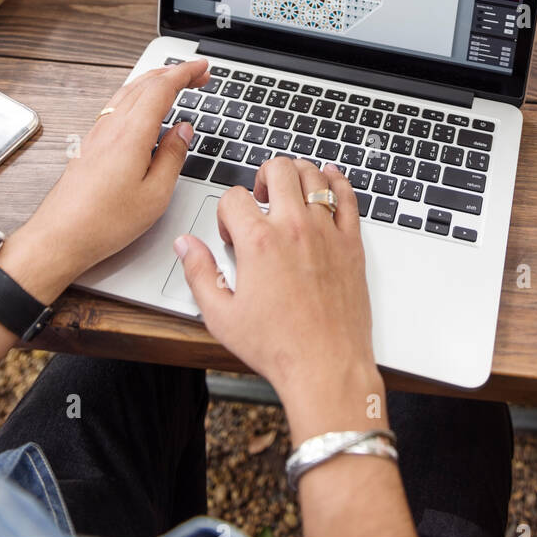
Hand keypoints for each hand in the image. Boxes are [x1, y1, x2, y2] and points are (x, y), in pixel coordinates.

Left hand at [16, 58, 209, 281]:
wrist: (59, 237)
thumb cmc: (103, 222)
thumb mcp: (155, 195)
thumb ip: (173, 157)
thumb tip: (184, 131)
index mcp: (131, 134)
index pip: (162, 88)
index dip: (185, 73)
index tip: (202, 68)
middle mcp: (112, 126)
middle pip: (145, 84)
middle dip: (174, 73)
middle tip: (197, 75)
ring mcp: (97, 133)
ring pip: (128, 91)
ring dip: (154, 81)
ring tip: (174, 83)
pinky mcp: (90, 144)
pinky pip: (117, 105)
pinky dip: (137, 95)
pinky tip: (142, 107)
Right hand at [174, 157, 380, 440]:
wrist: (326, 367)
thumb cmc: (278, 347)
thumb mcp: (221, 316)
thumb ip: (200, 274)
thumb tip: (185, 246)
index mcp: (258, 242)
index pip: (234, 196)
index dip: (226, 212)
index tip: (231, 233)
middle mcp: (293, 227)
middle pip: (277, 169)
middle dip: (262, 177)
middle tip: (261, 199)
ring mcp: (326, 231)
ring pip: (313, 174)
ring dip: (296, 173)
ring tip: (289, 191)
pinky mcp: (351, 242)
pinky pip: (348, 196)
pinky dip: (337, 181)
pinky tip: (329, 179)